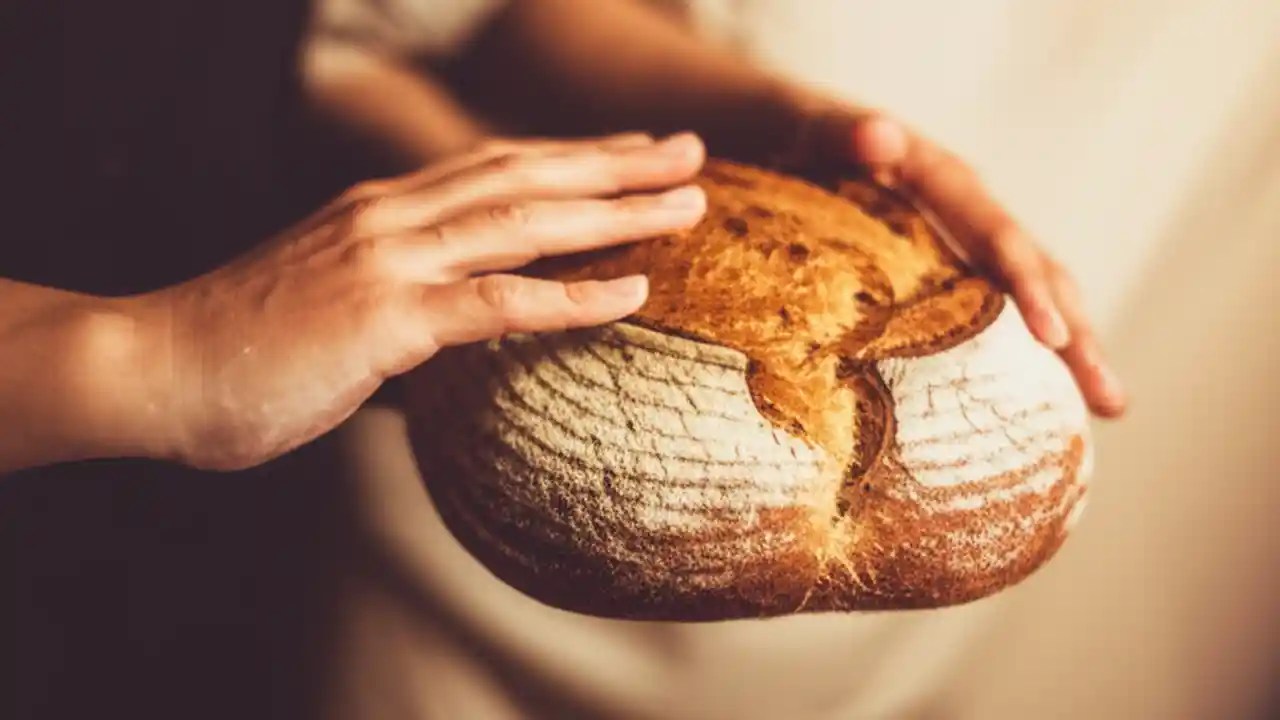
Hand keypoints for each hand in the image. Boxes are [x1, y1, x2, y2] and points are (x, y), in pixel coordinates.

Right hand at [138, 133, 707, 469]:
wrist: (155, 367)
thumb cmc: (245, 347)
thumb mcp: (337, 302)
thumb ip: (405, 298)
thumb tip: (465, 325)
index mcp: (384, 210)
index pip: (498, 167)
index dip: (575, 158)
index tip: (637, 155)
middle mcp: (393, 216)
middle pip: (526, 174)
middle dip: (616, 164)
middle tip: (692, 155)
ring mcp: (388, 260)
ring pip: (523, 221)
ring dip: (613, 210)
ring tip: (687, 204)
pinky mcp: (383, 317)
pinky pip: (496, 300)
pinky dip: (570, 296)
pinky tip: (632, 291)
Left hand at [787, 107, 1125, 417]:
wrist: (792, 136)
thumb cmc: (797, 136)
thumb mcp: (810, 129)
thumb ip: (839, 132)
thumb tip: (880, 136)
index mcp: (945, 180)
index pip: (997, 238)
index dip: (1027, 288)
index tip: (1049, 339)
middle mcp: (971, 210)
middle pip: (1037, 273)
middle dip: (1076, 334)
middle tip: (1111, 398)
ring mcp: (966, 241)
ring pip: (1033, 295)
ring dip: (1072, 349)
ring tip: (1109, 407)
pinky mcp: (952, 270)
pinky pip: (995, 313)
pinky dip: (1024, 354)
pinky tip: (1041, 405)